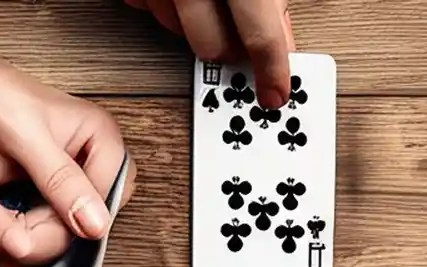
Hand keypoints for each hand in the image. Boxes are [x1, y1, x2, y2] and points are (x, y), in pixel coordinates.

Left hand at [0, 44, 129, 266]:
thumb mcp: (11, 130)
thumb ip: (61, 176)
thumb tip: (97, 225)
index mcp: (92, 138)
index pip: (107, 204)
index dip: (72, 222)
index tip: (31, 216)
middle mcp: (75, 171)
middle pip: (75, 237)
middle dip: (23, 235)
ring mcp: (43, 198)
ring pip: (45, 252)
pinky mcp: (14, 218)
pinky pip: (23, 261)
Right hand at [124, 0, 293, 107]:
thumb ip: (271, 4)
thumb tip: (283, 43)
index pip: (260, 38)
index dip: (272, 73)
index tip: (275, 97)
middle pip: (211, 47)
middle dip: (227, 54)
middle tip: (238, 44)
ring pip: (173, 30)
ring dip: (192, 28)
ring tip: (205, 7)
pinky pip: (143, 7)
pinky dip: (161, 8)